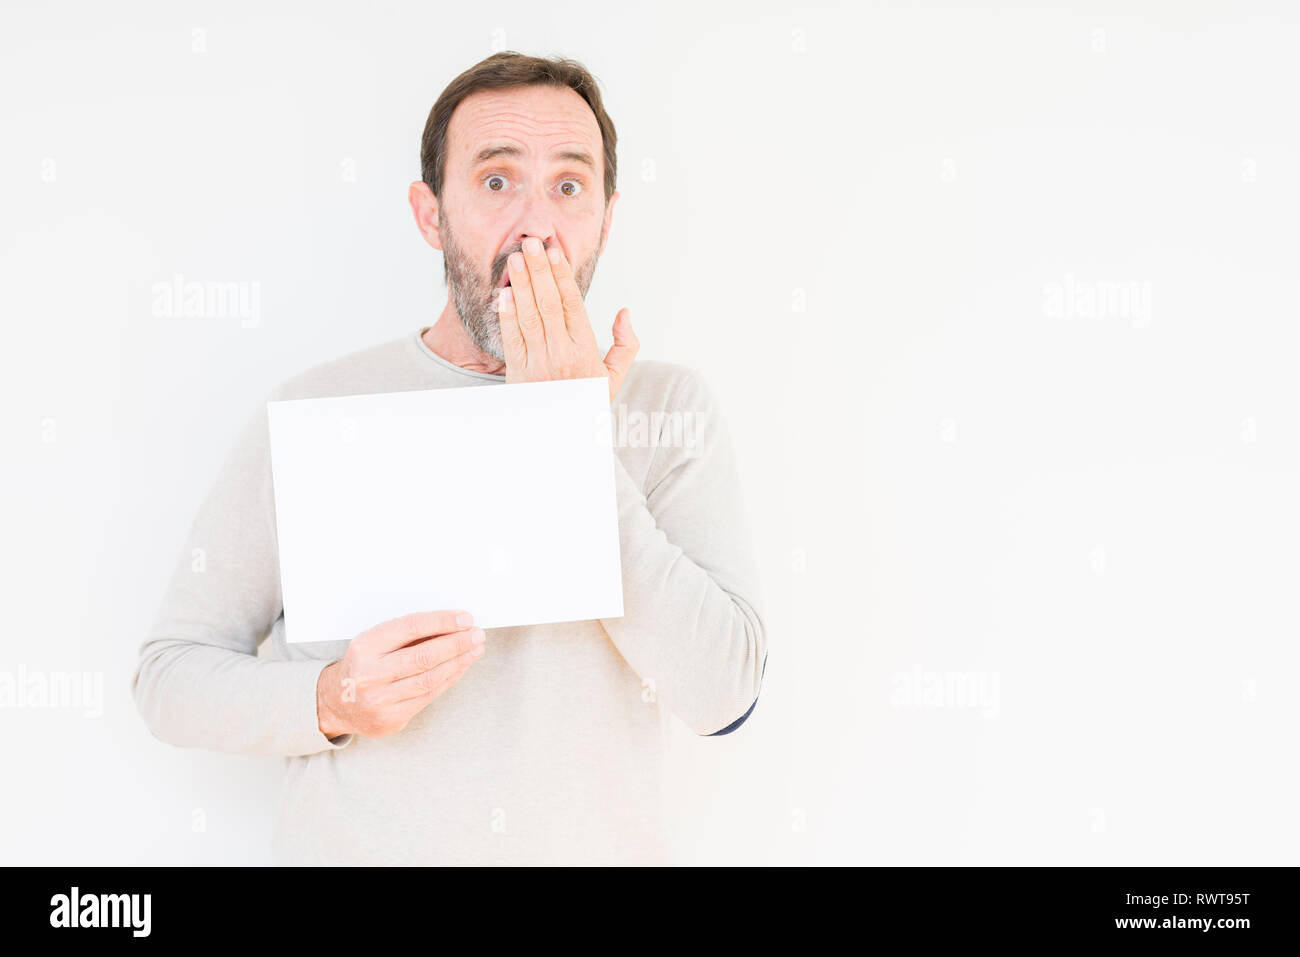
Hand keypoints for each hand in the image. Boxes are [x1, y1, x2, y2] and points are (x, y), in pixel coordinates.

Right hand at [316, 610, 484, 738]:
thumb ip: (407, 635)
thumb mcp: (373, 642)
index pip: (411, 628)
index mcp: (365, 647)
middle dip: (457, 643)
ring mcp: (380, 700)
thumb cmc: (362, 666)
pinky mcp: (392, 718)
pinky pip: (429, 696)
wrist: (335, 703)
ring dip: (458, 662)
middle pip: (424, 656)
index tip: (465, 619)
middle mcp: (370, 674)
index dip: (442, 622)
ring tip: (475, 649)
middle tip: (477, 634)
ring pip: (430, 678)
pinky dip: (449, 679)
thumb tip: (451, 624)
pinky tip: (461, 667)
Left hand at [497, 235, 638, 403]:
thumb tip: (624, 313)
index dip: (562, 278)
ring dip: (521, 286)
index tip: (555, 253)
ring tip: (516, 259)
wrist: (562, 438)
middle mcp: (561, 355)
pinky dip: (506, 315)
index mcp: (585, 352)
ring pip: (529, 317)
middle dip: (539, 272)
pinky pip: (511, 339)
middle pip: (549, 305)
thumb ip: (625, 346)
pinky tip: (504, 293)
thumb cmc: (588, 403)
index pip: (572, 306)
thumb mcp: (614, 378)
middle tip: (531, 244)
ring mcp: (537, 364)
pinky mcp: (517, 374)